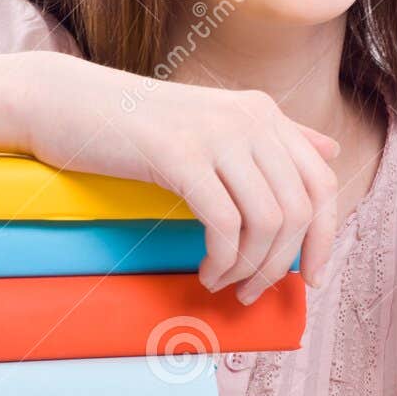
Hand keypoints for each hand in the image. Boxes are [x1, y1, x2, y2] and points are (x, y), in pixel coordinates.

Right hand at [27, 56, 340, 301]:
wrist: (66, 103)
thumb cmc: (137, 124)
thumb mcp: (214, 122)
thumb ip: (274, 136)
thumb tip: (331, 149)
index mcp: (263, 113)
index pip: (322, 183)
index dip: (326, 238)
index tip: (311, 279)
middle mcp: (249, 118)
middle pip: (298, 209)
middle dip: (281, 264)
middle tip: (251, 292)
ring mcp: (216, 134)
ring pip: (266, 221)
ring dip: (249, 268)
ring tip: (222, 284)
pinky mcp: (179, 155)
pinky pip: (224, 224)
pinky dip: (221, 260)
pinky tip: (204, 272)